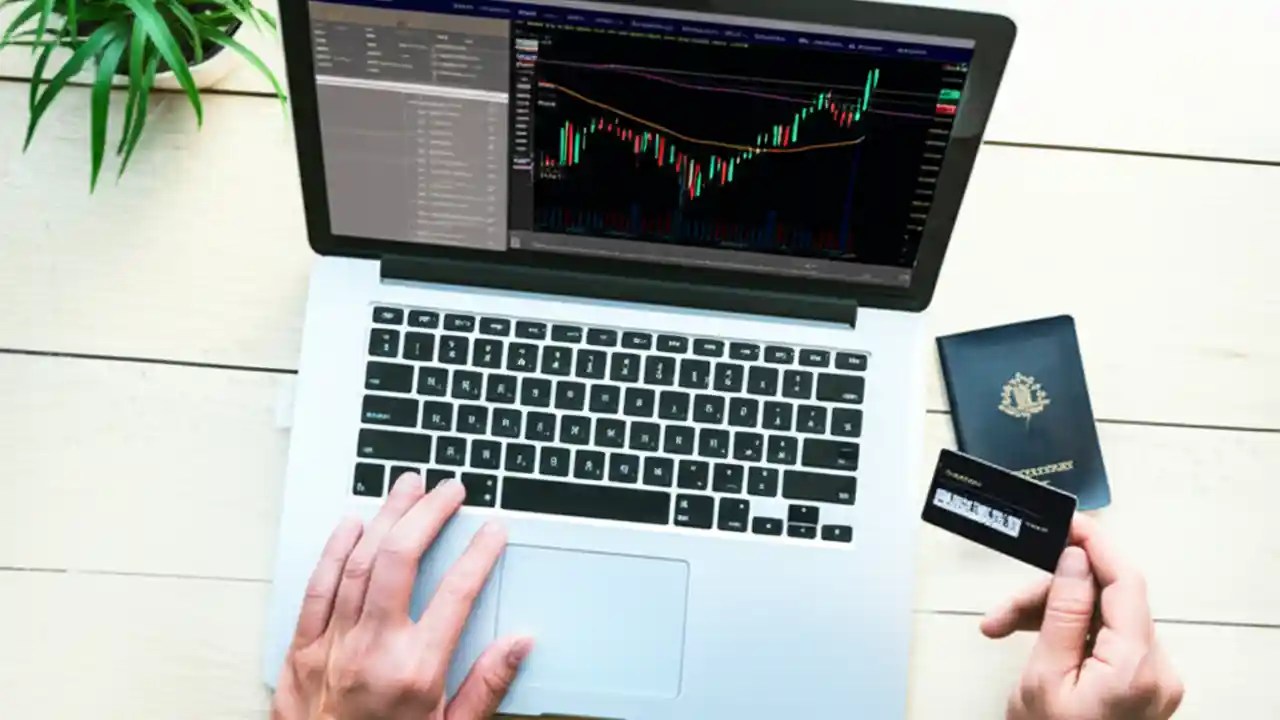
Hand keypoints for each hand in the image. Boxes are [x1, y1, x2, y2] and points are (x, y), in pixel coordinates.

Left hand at [272, 474, 532, 719]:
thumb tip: (518, 644)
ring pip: (359, 563)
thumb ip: (486, 686)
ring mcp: (333, 647)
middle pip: (400, 561)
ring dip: (385, 518)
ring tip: (407, 489)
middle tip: (449, 490)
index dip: (478, 555)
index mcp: (415, 671)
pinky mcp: (302, 652)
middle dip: (428, 516)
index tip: (493, 532)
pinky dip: (334, 551)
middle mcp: (372, 650)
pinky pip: (317, 589)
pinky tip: (351, 525)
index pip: (455, 593)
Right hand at [981, 514, 1182, 719]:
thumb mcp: (1043, 678)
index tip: (1067, 522)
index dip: (1096, 544)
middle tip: (1004, 610)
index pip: (1126, 582)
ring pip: (1099, 617)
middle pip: (1105, 599)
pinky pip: (1103, 638)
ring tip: (1002, 628)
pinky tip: (1030, 638)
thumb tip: (1075, 560)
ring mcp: (1150, 678)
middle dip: (1050, 593)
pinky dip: (1066, 633)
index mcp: (1137, 667)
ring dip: (1049, 615)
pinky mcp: (1139, 683)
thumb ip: (1061, 613)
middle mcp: (1156, 669)